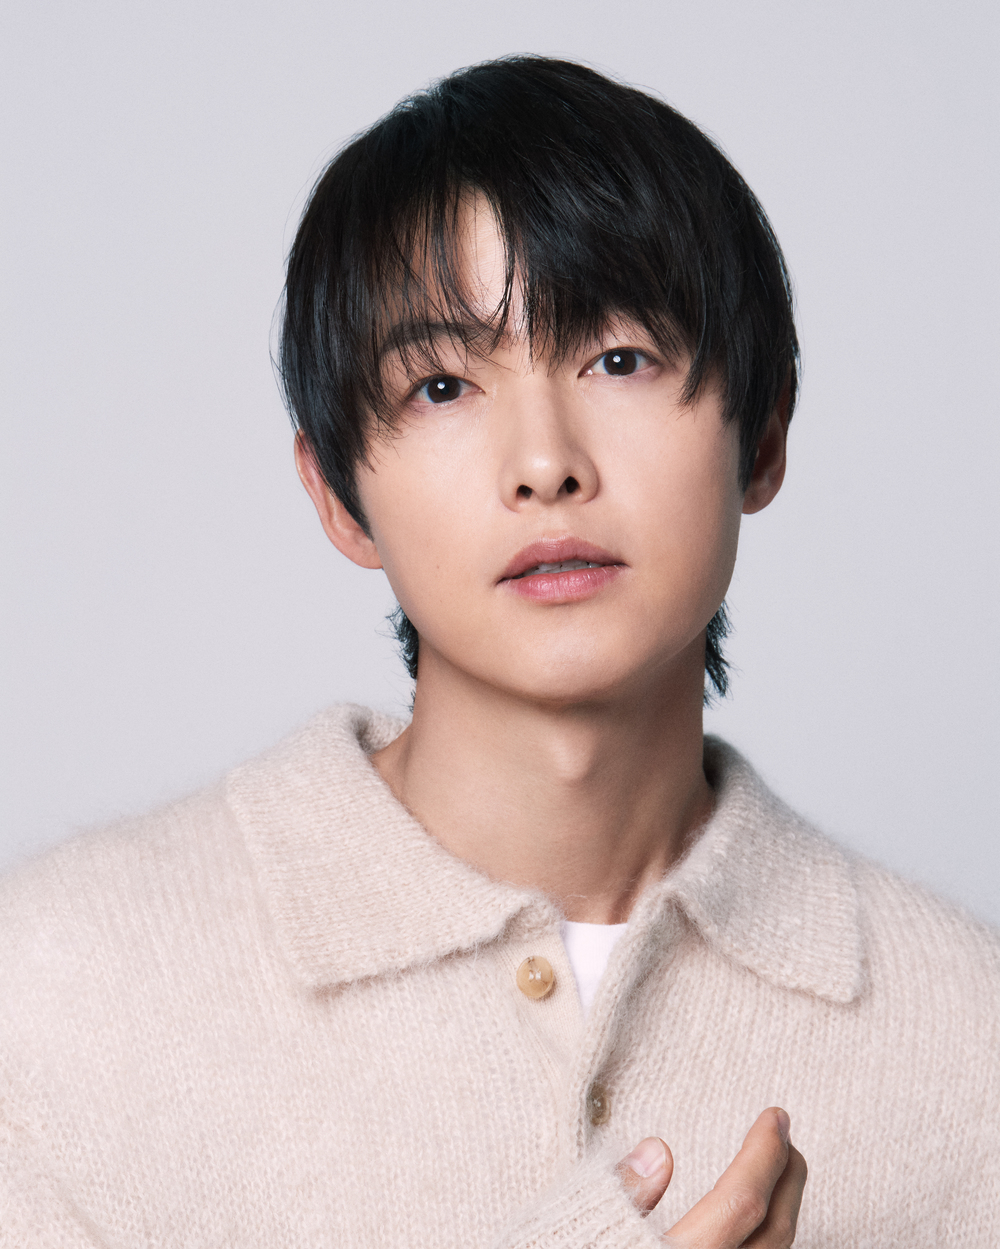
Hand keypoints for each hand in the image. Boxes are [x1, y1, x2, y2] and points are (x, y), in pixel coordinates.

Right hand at [616, 1107, 806, 1246]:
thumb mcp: (598, 1219)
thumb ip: (625, 1191)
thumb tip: (657, 1149)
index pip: (740, 1202)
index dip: (764, 1155)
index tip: (774, 1117)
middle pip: (773, 1229)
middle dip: (787, 1175)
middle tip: (785, 1132)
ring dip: (783, 1204)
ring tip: (779, 1166)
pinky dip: (768, 1231)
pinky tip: (760, 1213)